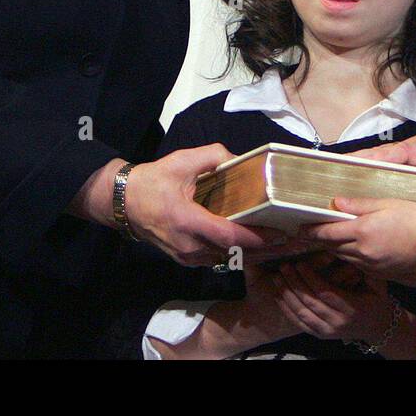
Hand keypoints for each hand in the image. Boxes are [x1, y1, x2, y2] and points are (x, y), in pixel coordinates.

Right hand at [122, 145, 287, 265]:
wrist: (124, 202)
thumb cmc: (154, 180)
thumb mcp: (183, 160)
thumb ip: (215, 156)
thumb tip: (242, 160)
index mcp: (188, 221)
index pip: (229, 235)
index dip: (257, 237)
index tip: (280, 234)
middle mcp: (189, 246)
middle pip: (234, 253)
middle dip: (264, 249)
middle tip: (291, 240)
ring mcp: (187, 257)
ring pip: (227, 259)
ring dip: (253, 253)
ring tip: (278, 243)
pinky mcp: (186, 260)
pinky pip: (217, 259)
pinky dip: (237, 253)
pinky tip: (254, 244)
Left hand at [268, 253, 395, 341]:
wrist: (378, 328)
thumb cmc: (377, 301)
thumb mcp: (378, 284)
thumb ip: (365, 269)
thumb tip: (349, 250)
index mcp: (352, 308)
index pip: (326, 292)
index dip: (311, 278)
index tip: (300, 262)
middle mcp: (338, 322)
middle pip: (310, 302)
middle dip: (294, 283)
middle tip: (283, 266)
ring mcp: (328, 330)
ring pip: (302, 313)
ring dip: (287, 295)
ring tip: (276, 278)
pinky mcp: (320, 334)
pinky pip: (300, 323)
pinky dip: (287, 310)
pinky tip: (278, 296)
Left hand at [301, 197, 415, 283]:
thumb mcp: (389, 203)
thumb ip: (361, 204)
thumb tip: (337, 202)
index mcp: (362, 231)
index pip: (327, 233)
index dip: (311, 231)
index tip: (299, 229)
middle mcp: (362, 252)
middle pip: (331, 247)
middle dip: (317, 241)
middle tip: (305, 235)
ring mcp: (371, 265)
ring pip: (343, 258)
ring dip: (331, 250)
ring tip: (322, 242)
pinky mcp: (381, 273)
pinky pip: (356, 265)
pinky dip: (347, 257)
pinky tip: (349, 251)